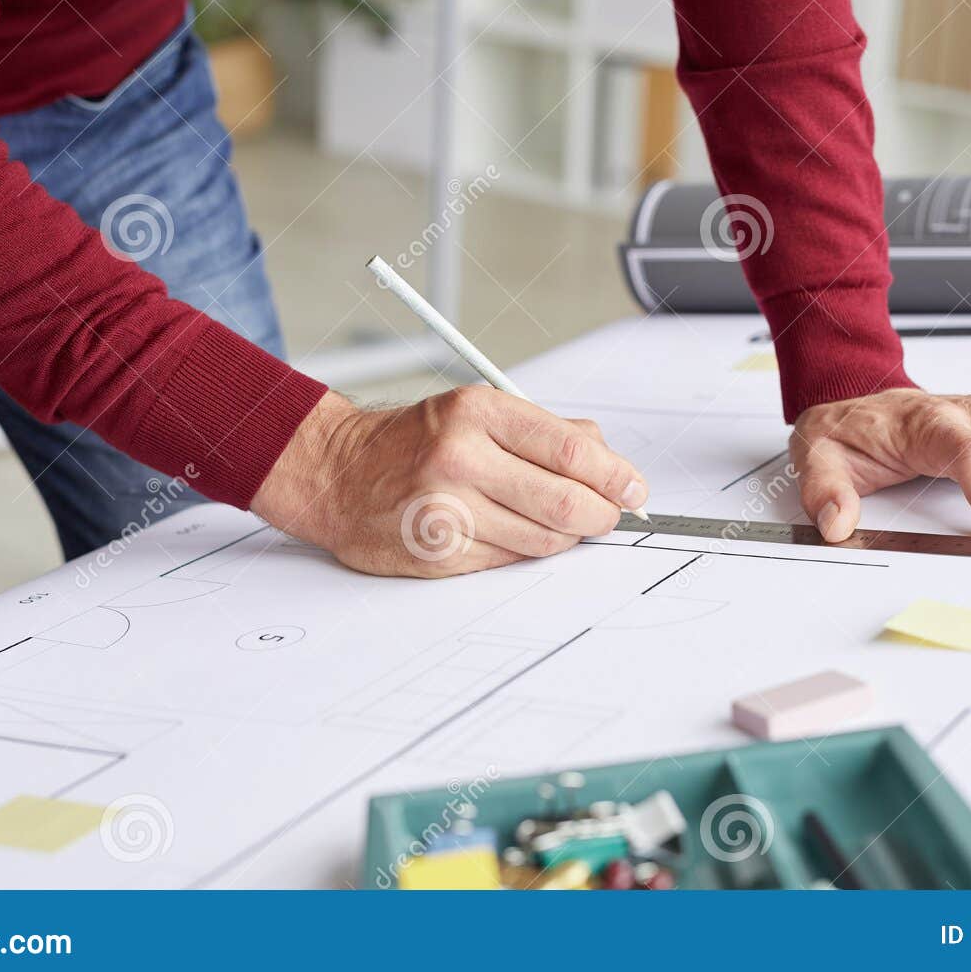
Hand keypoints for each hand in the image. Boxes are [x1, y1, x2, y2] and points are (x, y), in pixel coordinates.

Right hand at [251, 387, 647, 576]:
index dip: (614, 474)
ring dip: (567, 536)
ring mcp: (448, 512)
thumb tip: (610, 461)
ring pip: (545, 539)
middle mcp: (461, 459)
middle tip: (610, 515)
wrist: (336, 475)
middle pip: (566, 501)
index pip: (570, 449)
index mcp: (477, 413)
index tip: (634, 488)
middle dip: (602, 514)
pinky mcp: (440, 555)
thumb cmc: (413, 442)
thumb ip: (545, 430)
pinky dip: (526, 550)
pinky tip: (511, 532)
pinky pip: (512, 560)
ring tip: (560, 522)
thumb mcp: (476, 411)